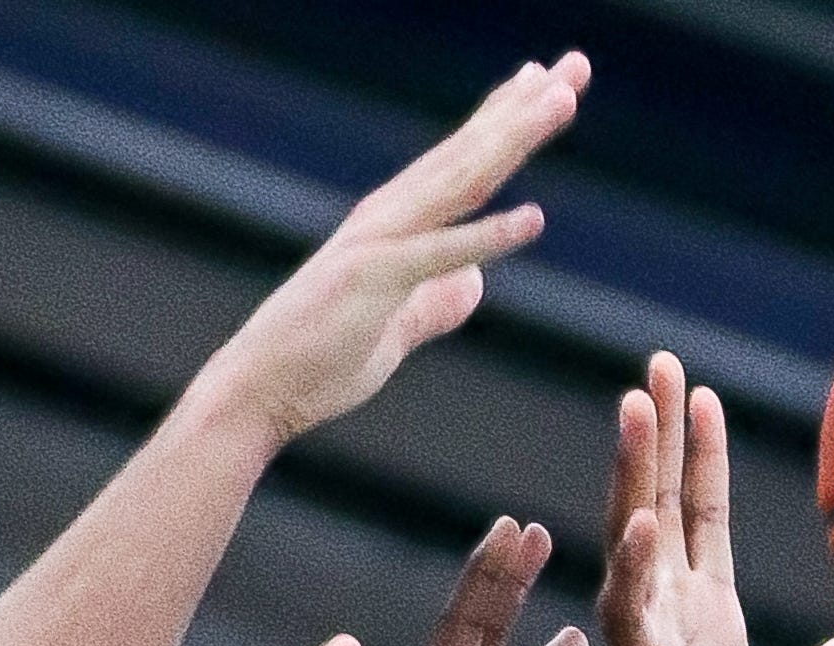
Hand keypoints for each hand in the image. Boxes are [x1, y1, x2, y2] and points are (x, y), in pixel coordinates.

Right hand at [202, 56, 584, 449]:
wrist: (257, 390)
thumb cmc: (317, 362)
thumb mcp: (394, 331)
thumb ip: (434, 304)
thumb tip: (473, 284)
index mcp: (395, 224)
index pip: (461, 162)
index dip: (504, 119)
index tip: (545, 82)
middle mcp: (390, 216)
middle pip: (471, 153)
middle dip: (525, 107)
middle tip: (576, 66)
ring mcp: (381, 244)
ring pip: (461, 181)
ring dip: (513, 138)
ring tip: (561, 100)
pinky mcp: (376, 283)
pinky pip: (441, 255)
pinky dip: (487, 236)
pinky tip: (534, 219)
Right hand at [594, 351, 833, 645]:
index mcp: (707, 617)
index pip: (701, 515)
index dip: (702, 454)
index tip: (701, 392)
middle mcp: (671, 616)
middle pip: (661, 502)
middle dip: (658, 433)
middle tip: (655, 362)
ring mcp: (652, 642)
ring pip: (635, 538)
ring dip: (634, 473)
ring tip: (636, 403)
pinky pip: (632, 613)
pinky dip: (635, 566)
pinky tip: (640, 519)